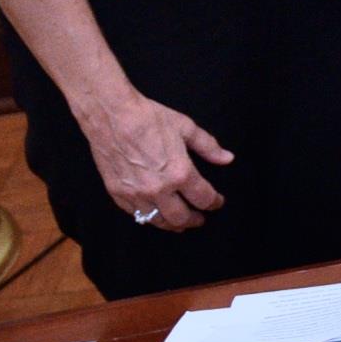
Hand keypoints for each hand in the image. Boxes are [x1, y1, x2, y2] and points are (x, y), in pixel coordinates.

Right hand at [81, 91, 230, 229]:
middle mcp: (158, 189)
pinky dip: (148, 217)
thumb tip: (227, 158)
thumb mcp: (186, 128)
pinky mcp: (118, 194)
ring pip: (157, 221)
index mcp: (180, 173)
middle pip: (180, 218)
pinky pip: (136, 214)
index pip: (203, 198)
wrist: (113, 117)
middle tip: (200, 219)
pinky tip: (155, 213)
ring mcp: (136, 194)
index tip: (217, 202)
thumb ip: (208, 147)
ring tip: (179, 223)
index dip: (214, 203)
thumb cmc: (151, 119)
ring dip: (172, 225)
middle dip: (194, 220)